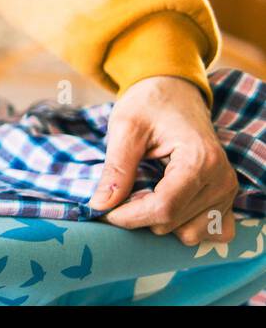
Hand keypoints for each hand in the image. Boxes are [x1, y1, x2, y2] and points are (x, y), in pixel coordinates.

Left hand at [89, 75, 237, 244]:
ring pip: (189, 234)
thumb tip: (100, 205)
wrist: (174, 93)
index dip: (128, 216)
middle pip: (172, 223)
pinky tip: (166, 204)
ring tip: (146, 192)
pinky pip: (209, 232)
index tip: (102, 209)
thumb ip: (115, 168)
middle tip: (124, 190)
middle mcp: (221, 180)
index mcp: (200, 159)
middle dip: (139, 215)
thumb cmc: (149, 105)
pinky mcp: (226, 199)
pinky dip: (184, 226)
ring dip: (160, 221)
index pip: (163, 208)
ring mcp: (227, 192)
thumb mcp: (125, 128)